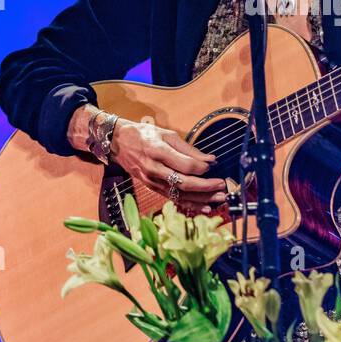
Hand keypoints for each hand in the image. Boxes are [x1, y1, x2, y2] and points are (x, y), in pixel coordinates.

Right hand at [68, 107, 226, 209]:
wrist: (118, 143)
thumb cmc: (143, 135)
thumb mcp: (166, 134)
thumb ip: (189, 149)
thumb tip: (210, 159)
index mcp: (157, 151)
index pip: (184, 164)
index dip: (201, 167)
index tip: (212, 165)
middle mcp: (154, 169)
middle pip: (183, 182)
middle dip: (206, 187)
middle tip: (222, 186)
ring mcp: (152, 181)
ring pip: (179, 194)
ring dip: (201, 198)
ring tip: (218, 199)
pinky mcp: (152, 187)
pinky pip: (173, 198)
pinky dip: (190, 204)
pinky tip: (204, 207)